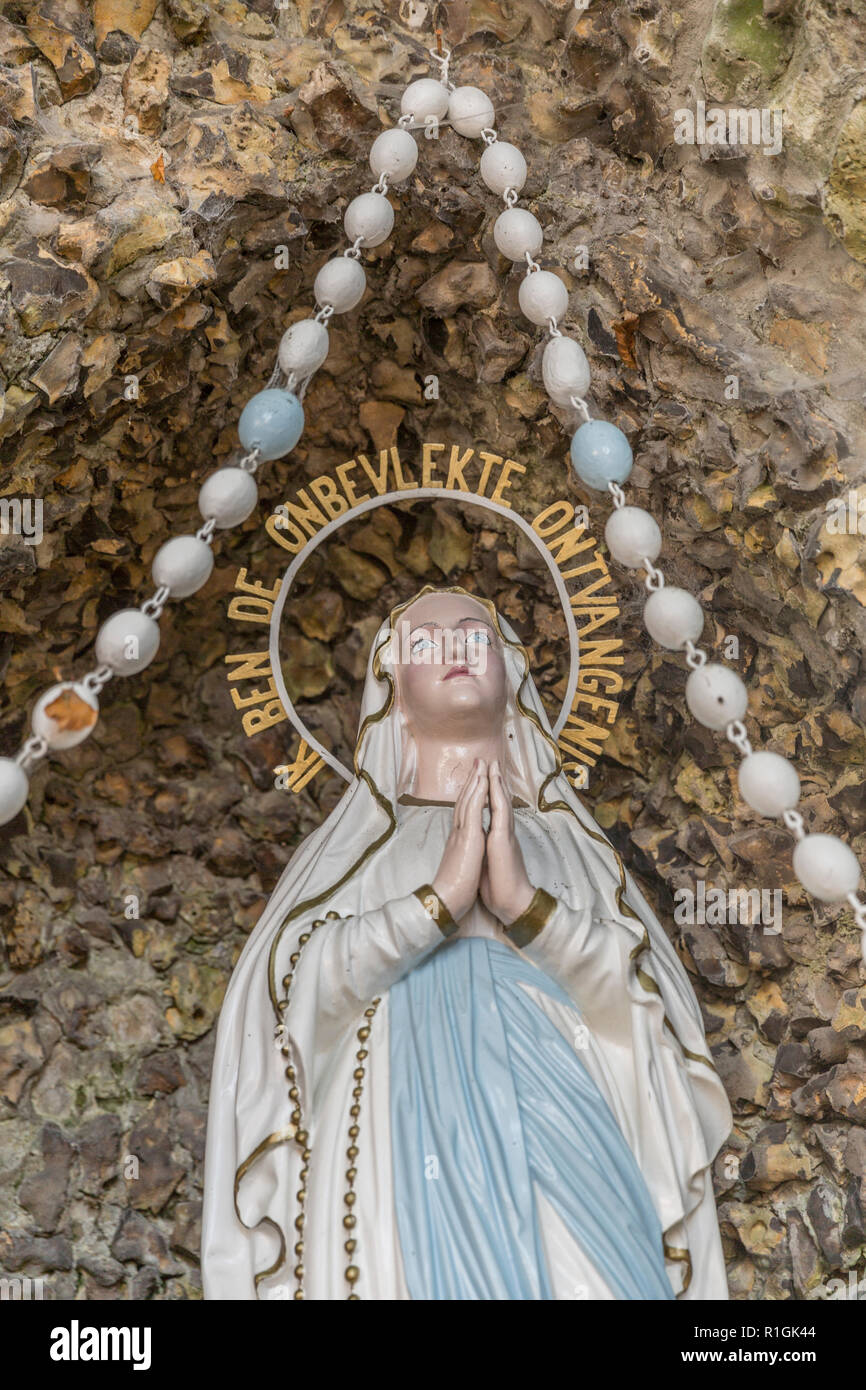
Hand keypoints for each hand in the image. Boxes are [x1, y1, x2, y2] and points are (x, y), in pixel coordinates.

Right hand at [432, 759, 487, 921]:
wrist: (447, 900)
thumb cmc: (454, 890)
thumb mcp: (461, 867)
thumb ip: (463, 855)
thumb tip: (467, 851)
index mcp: (459, 841)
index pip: (464, 812)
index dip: (470, 795)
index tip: (476, 780)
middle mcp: (458, 833)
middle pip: (464, 801)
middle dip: (472, 781)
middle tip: (477, 762)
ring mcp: (461, 833)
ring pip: (468, 800)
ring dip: (475, 780)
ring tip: (481, 763)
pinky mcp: (467, 837)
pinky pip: (472, 809)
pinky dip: (477, 793)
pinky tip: (482, 780)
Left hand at [480, 759, 534, 925]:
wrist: (512, 903)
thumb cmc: (499, 888)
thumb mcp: (487, 863)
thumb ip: (485, 850)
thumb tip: (479, 846)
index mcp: (497, 838)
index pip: (492, 810)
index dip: (488, 793)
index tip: (484, 777)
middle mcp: (503, 832)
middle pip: (498, 801)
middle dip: (493, 781)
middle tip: (490, 761)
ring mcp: (505, 834)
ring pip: (501, 802)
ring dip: (497, 782)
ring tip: (493, 764)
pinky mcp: (503, 839)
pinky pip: (501, 812)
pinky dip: (498, 795)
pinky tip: (495, 783)